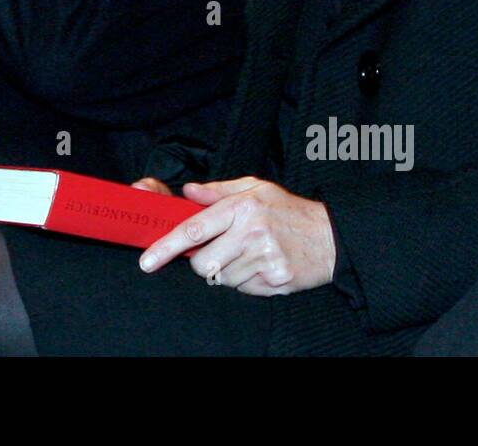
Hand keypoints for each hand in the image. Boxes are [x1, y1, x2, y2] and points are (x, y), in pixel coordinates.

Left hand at [138, 177, 335, 296]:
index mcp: (242, 206)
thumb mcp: (254, 189)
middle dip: (203, 261)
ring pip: (221, 278)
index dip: (167, 246)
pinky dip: (246, 281)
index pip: (194, 229)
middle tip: (222, 249)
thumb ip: (217, 190)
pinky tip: (261, 265)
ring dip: (228, 270)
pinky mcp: (276, 280)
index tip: (148, 260)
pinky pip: (243, 289)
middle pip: (203, 262)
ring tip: (249, 254)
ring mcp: (265, 258)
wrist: (330, 236)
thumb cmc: (287, 210)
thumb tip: (187, 191)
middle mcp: (252, 231)